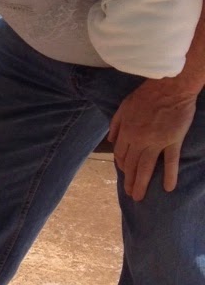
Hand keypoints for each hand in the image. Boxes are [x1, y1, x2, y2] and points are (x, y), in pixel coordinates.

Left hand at [107, 78, 198, 198]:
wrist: (171, 87)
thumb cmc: (146, 95)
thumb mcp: (124, 107)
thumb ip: (116, 124)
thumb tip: (111, 140)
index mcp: (126, 132)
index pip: (121, 155)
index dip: (122, 165)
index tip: (125, 173)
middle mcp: (139, 140)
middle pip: (132, 165)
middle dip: (130, 181)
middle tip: (130, 194)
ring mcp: (157, 142)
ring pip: (146, 167)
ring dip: (142, 184)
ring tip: (139, 197)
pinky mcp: (173, 141)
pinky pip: (171, 161)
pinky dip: (169, 175)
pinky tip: (168, 188)